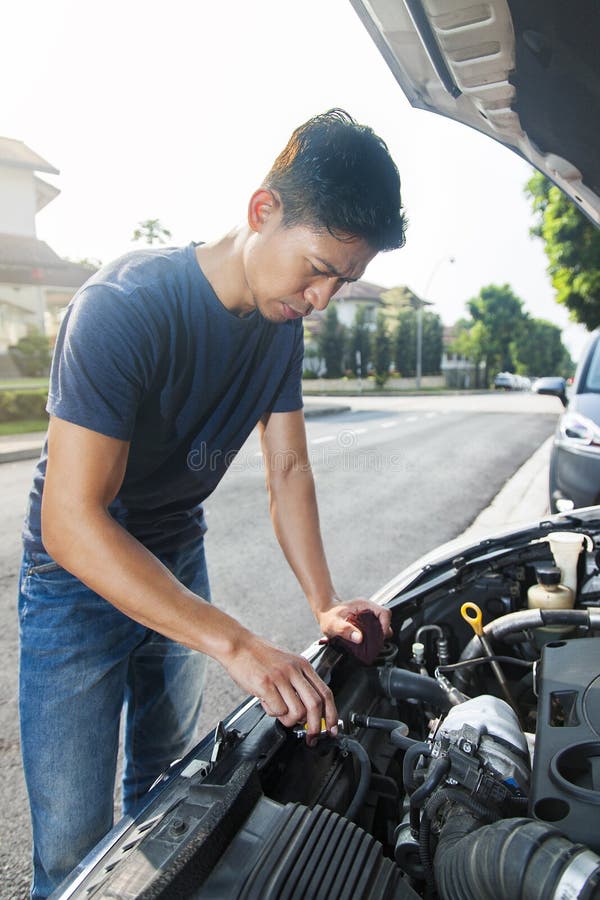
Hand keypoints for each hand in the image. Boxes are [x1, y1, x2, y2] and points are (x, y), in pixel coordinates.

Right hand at [220, 630, 337, 742]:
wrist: (237, 644)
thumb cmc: (259, 656)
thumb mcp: (286, 663)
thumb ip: (298, 683)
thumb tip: (307, 712)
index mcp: (303, 664)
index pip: (325, 693)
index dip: (332, 714)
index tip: (332, 729)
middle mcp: (294, 670)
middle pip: (315, 705)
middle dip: (316, 726)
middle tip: (311, 736)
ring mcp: (280, 677)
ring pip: (297, 711)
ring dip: (289, 720)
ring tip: (278, 711)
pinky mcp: (265, 684)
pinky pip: (277, 710)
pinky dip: (273, 713)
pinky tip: (266, 703)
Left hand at [316, 597, 392, 643]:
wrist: (325, 613)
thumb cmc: (328, 616)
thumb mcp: (333, 624)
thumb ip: (345, 630)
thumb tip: (359, 638)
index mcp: (364, 605)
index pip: (384, 612)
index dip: (386, 625)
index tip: (381, 636)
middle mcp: (368, 609)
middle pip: (385, 620)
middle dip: (383, 633)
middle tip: (375, 644)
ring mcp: (368, 615)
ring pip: (381, 625)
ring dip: (379, 635)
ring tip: (370, 644)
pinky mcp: (366, 621)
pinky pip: (375, 628)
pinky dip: (374, 636)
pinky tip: (366, 642)